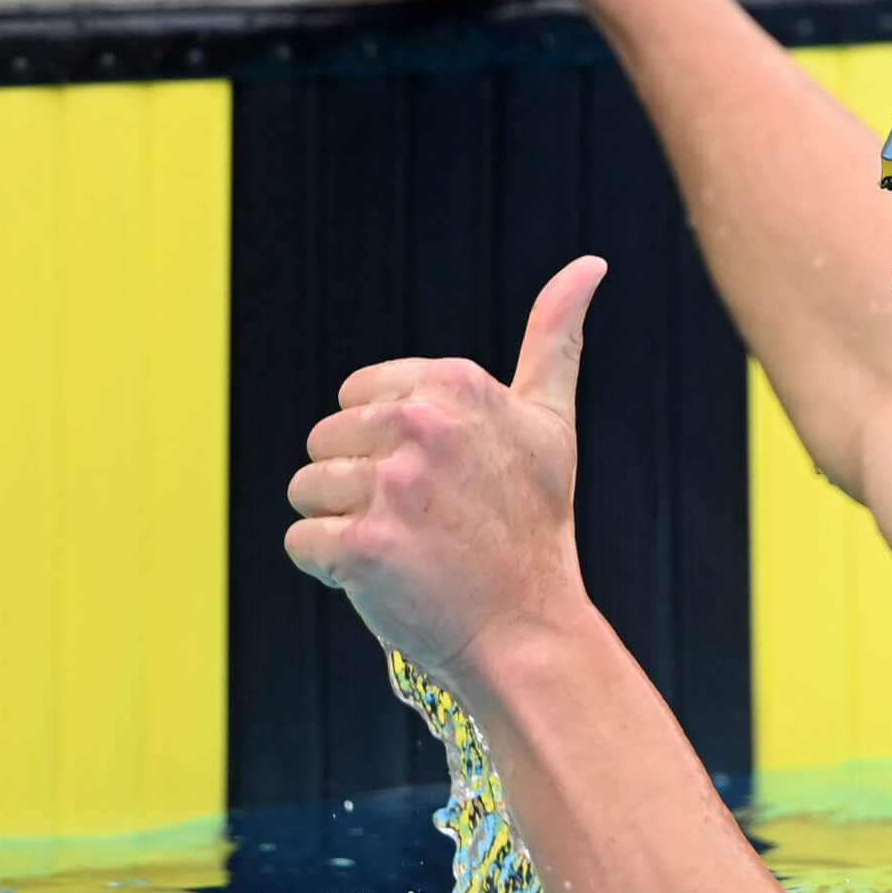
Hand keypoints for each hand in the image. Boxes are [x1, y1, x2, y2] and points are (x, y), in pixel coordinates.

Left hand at [285, 257, 607, 681]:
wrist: (529, 630)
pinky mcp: (362, 546)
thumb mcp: (549, 424)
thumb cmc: (533, 528)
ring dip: (344, 528)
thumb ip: (555, 338)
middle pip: (326, 440)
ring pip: (307, 490)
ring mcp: (392, 487)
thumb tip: (590, 263)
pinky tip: (385, 580)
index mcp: (457, 384)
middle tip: (426, 524)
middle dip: (360, 485)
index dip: (388, 447)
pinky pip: (301, 544)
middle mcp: (424, 425)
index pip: (358, 397)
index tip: (443, 483)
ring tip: (407, 553)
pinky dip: (331, 570)